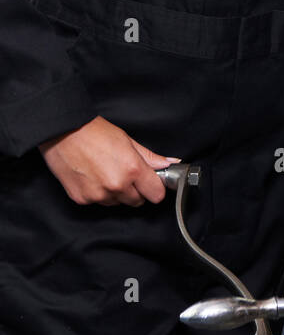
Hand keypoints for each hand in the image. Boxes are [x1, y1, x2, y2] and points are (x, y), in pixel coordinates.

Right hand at [38, 116, 180, 206]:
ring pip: (117, 203)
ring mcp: (98, 195)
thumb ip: (149, 157)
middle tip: (125, 173)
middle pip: (137, 201)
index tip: (152, 184)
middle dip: (136, 191)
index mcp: (132, 169)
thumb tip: (169, 163)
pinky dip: (98, 193)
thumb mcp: (127, 140)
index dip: (155, 188)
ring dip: (116, 193)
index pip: (156, 195)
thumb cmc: (94, 132)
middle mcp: (116, 185)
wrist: (63, 132)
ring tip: (106, 172)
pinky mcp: (82, 199)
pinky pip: (98, 202)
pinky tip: (93, 176)